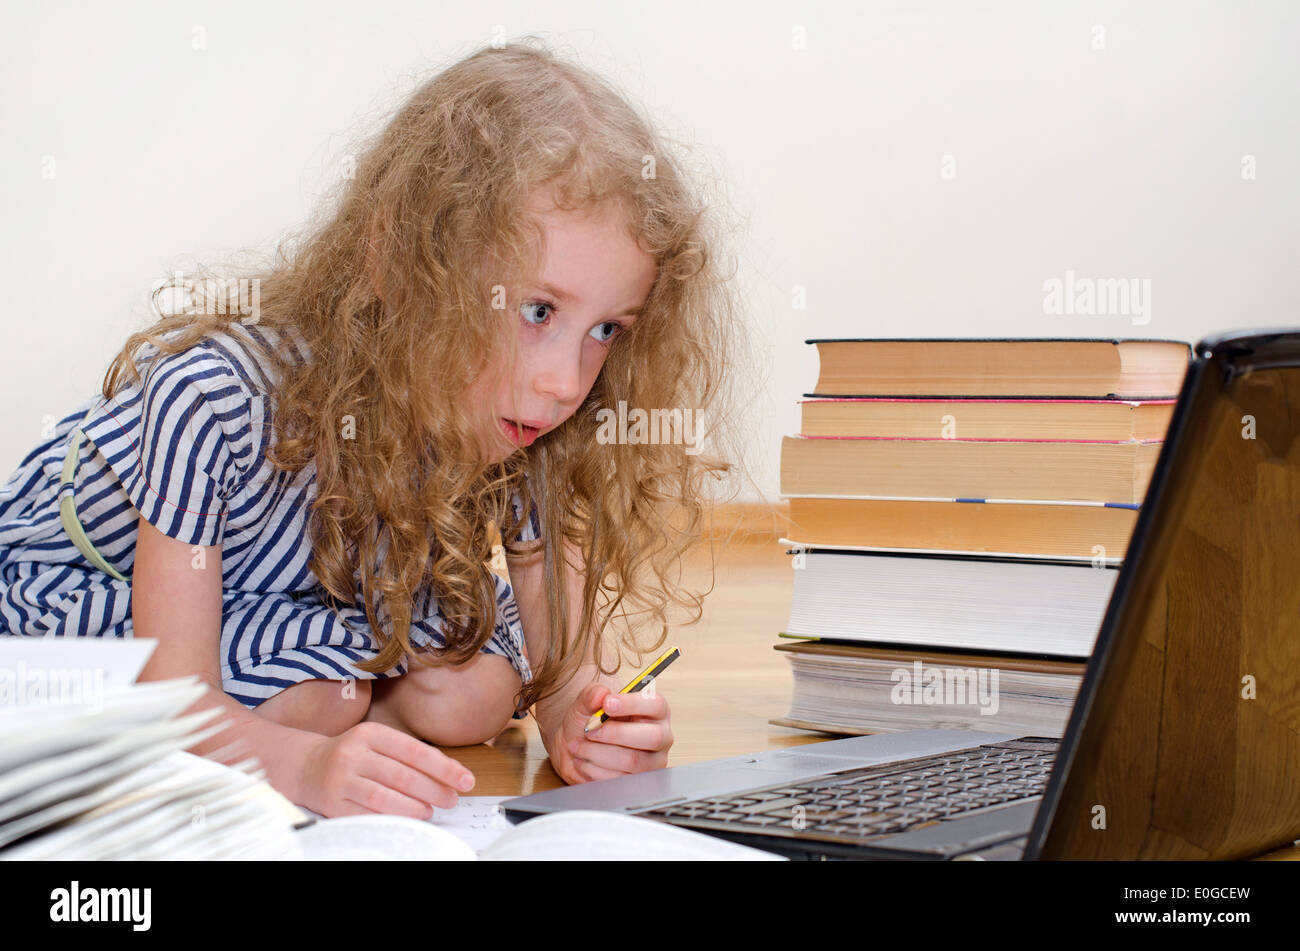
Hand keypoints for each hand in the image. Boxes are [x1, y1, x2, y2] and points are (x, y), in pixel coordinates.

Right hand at [297, 721, 476, 817]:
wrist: (306, 766)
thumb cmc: (354, 755)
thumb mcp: (378, 743)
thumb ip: (410, 755)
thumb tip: (451, 773)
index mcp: (370, 733)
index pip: (414, 751)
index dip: (444, 767)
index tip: (466, 780)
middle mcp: (353, 754)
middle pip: (403, 775)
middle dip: (434, 790)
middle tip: (452, 799)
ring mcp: (340, 780)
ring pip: (385, 797)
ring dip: (415, 807)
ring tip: (431, 811)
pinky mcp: (332, 804)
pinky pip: (367, 815)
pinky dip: (392, 819)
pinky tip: (408, 820)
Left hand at [547, 683, 672, 783]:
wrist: (577, 745)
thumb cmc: (590, 720)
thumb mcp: (587, 702)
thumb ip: (592, 694)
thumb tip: (601, 694)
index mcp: (655, 710)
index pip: (655, 705)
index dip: (632, 704)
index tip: (607, 704)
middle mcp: (661, 736)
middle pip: (652, 737)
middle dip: (615, 733)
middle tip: (590, 730)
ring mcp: (652, 762)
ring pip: (633, 761)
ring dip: (599, 753)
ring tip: (579, 746)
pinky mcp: (638, 782)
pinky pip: (620, 779)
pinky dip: (596, 769)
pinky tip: (583, 760)